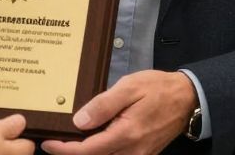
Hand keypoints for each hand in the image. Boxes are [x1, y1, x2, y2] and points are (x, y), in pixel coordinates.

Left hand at [41, 70, 196, 154]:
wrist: (187, 98)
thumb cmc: (157, 88)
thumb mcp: (129, 87)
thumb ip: (104, 105)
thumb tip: (79, 121)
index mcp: (126, 135)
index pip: (87, 151)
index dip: (64, 150)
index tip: (47, 143)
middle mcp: (132, 152)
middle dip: (71, 154)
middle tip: (52, 141)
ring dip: (86, 154)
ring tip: (69, 141)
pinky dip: (100, 153)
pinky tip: (91, 140)